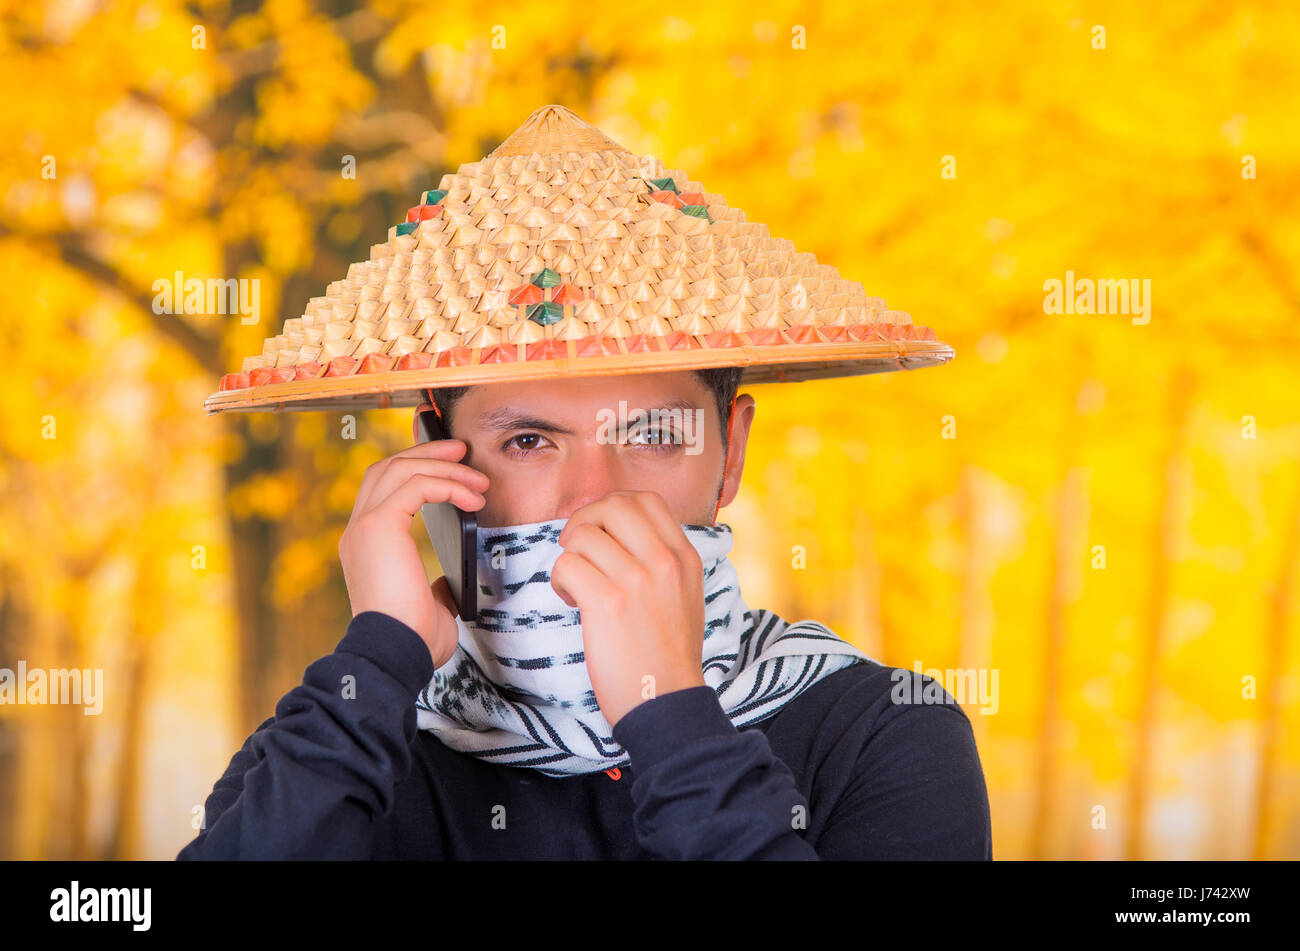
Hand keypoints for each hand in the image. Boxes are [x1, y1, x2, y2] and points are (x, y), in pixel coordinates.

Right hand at [337, 404, 488, 668]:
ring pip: (400, 468)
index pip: (384, 488)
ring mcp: (364, 526)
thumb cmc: (414, 640)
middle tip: (462, 449)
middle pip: (388, 467)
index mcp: (367, 545)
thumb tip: (449, 582)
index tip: (452, 464)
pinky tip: (472, 499)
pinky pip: (416, 485)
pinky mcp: (378, 527)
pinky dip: (448, 484)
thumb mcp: (431, 607)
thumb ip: (436, 588)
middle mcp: (359, 530)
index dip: (416, 468)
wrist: (395, 656)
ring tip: (477, 476)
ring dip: (443, 465)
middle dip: (428, 452)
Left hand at [551, 491, 706, 727]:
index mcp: (684, 556)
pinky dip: (560, 581)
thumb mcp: (684, 594)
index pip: (646, 500)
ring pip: (583, 535)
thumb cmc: (667, 653)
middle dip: (584, 521)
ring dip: (570, 558)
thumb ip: (660, 559)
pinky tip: (573, 602)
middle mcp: (664, 561)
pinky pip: (567, 565)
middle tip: (578, 550)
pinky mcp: (608, 602)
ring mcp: (638, 579)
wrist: (667, 700)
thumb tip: (617, 532)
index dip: (612, 507)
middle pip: (612, 506)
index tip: (601, 532)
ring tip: (578, 586)